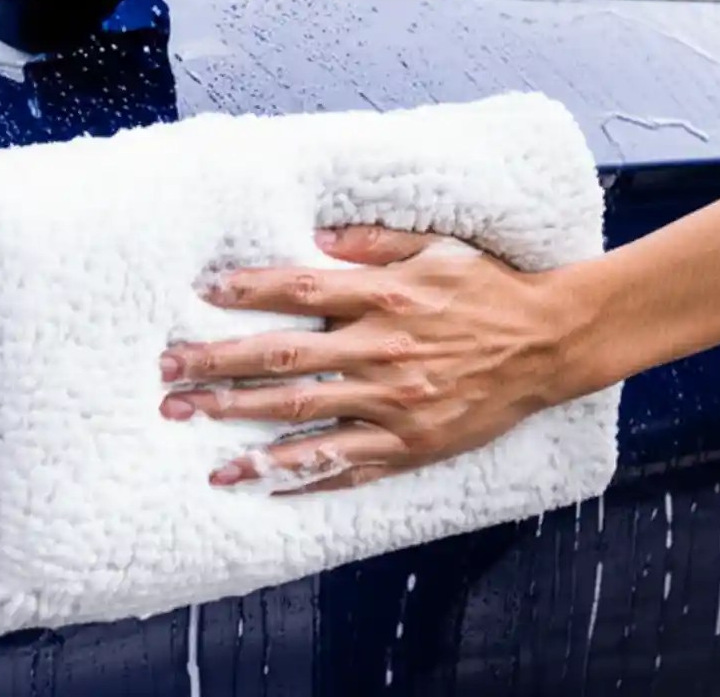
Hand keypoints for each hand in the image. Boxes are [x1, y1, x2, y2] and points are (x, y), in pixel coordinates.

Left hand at [157, 226, 576, 492]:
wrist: (551, 341)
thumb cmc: (492, 289)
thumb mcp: (440, 248)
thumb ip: (376, 241)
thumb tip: (316, 235)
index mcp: (387, 298)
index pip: (301, 292)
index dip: (246, 291)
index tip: (200, 295)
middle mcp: (383, 350)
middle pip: (284, 360)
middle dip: (218, 367)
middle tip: (167, 376)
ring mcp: (396, 404)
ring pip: (305, 418)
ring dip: (242, 425)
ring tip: (192, 430)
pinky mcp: (412, 444)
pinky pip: (348, 464)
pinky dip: (302, 476)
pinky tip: (259, 485)